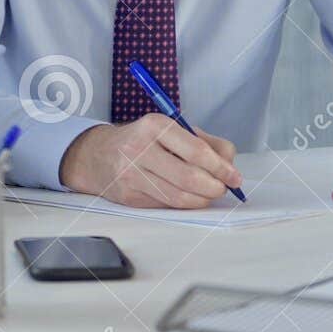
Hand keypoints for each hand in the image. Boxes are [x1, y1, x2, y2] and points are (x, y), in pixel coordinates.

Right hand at [61, 114, 241, 207]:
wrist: (98, 155)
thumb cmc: (144, 140)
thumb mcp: (173, 129)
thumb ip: (207, 143)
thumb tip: (230, 166)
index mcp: (154, 126)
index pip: (197, 151)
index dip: (221, 168)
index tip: (234, 177)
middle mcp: (139, 148)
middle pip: (190, 177)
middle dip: (214, 187)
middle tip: (223, 188)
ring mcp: (131, 174)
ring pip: (179, 197)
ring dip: (202, 199)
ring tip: (208, 194)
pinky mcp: (129, 195)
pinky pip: (166, 205)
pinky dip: (184, 204)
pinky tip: (187, 196)